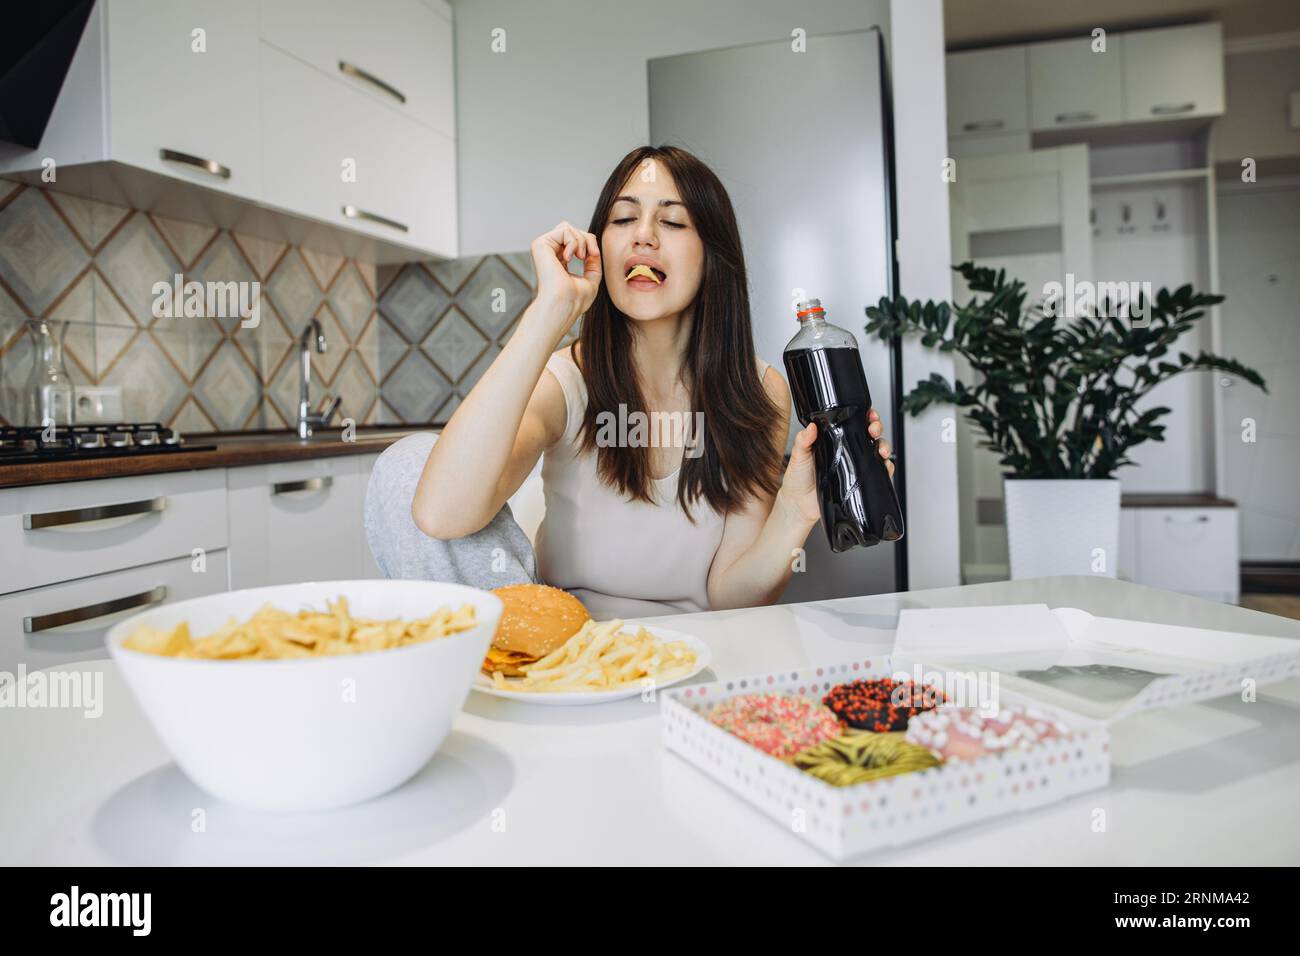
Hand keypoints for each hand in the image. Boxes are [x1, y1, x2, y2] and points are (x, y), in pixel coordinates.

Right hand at [529, 221, 601, 327]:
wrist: (564, 304)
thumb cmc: (575, 299)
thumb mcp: (591, 278)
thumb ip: (593, 263)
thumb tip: (593, 250)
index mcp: (558, 261)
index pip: (572, 239)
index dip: (588, 242)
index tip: (595, 255)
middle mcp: (548, 253)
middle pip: (570, 230)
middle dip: (587, 238)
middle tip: (592, 254)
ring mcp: (543, 248)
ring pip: (567, 227)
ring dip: (581, 240)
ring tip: (581, 257)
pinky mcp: (540, 244)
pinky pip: (564, 229)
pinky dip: (574, 241)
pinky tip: (571, 257)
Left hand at [778, 408, 893, 525]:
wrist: (800, 504)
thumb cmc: (799, 478)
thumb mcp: (798, 456)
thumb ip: (803, 441)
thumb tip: (811, 427)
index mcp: (834, 440)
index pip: (854, 423)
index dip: (865, 416)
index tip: (868, 414)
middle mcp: (848, 450)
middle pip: (869, 434)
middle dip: (877, 428)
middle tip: (873, 429)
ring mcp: (855, 465)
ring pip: (877, 451)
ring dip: (884, 447)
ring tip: (880, 450)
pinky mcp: (860, 481)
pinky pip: (879, 473)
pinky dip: (887, 468)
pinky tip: (885, 466)